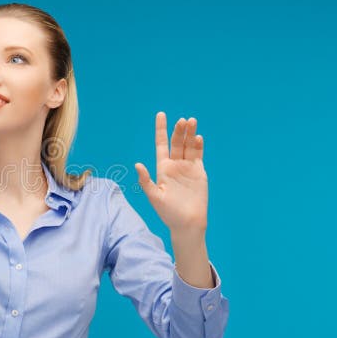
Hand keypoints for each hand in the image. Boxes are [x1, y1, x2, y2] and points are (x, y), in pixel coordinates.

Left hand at [134, 112, 207, 232]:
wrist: (187, 222)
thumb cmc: (168, 212)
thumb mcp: (154, 196)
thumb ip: (146, 181)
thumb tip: (137, 164)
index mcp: (162, 168)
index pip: (161, 144)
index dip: (161, 129)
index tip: (161, 114)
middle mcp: (174, 165)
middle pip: (176, 142)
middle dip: (179, 130)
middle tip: (182, 120)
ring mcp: (187, 168)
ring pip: (188, 146)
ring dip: (190, 134)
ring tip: (191, 121)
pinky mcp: (199, 172)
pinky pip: (198, 156)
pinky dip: (198, 146)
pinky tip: (198, 138)